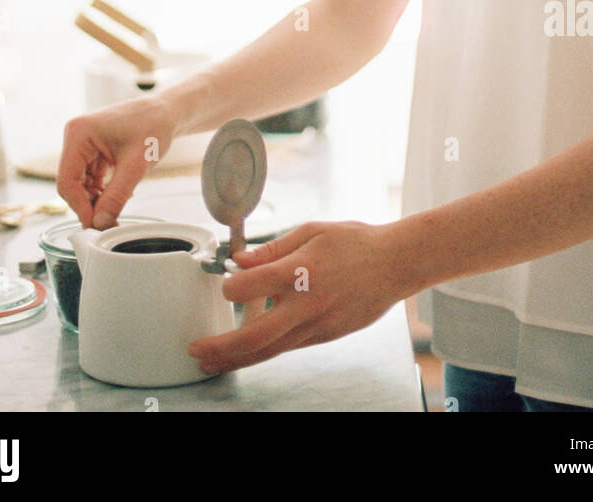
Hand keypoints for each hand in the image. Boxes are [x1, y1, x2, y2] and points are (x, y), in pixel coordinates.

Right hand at [56, 95, 177, 227]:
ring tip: (115, 213)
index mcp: (79, 133)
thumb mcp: (136, 164)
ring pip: (80, 184)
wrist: (168, 112)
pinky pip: (90, 178)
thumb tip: (100, 223)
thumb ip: (116, 196)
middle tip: (107, 224)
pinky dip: (101, 192)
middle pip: (71, 183)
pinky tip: (117, 197)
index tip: (95, 225)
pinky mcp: (93, 150)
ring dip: (95, 201)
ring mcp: (84, 143)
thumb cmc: (154, 124)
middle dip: (88, 205)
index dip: (79, 206)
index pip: (67, 180)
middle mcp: (76, 136)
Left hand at [188, 219, 402, 373]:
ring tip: (211, 362)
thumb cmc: (355, 243)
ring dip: (237, 359)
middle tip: (196, 350)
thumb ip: (272, 250)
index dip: (231, 287)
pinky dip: (264, 352)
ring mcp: (318, 326)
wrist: (396, 264)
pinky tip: (246, 352)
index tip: (224, 284)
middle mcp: (308, 304)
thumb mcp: (312, 231)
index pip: (254, 285)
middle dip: (222, 348)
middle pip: (257, 336)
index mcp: (303, 271)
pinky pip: (289, 347)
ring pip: (270, 351)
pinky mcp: (326, 337)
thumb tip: (239, 261)